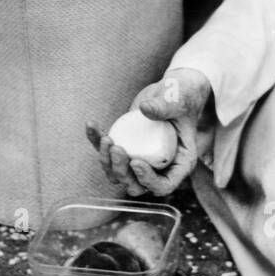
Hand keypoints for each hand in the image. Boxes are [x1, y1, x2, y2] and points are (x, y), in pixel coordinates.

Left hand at [86, 68, 213, 197]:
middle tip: (117, 148)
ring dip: (107, 162)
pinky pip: (107, 151)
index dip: (148, 180)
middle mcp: (159, 166)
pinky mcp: (125, 146)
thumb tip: (146, 108)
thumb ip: (165, 106)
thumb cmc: (183, 96)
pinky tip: (91, 125)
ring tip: (106, 139)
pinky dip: (96, 140)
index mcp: (180, 162)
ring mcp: (141, 158)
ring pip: (118, 174)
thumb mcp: (179, 98)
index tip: (136, 162)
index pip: (164, 184)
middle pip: (137, 185)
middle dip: (122, 172)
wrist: (171, 90)